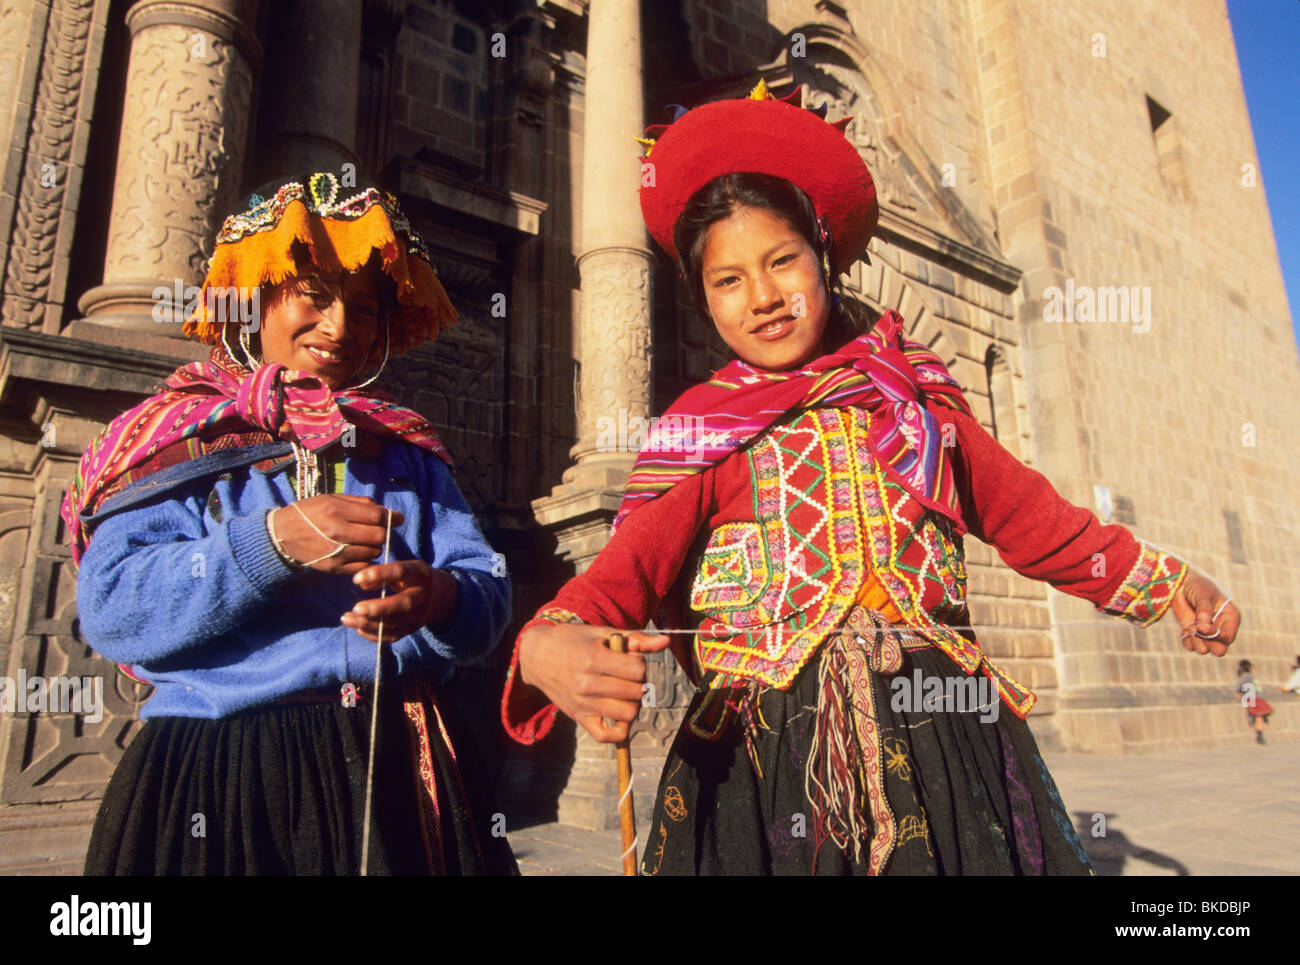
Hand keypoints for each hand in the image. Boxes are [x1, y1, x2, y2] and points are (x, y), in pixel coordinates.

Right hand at [268, 494, 403, 575]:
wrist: (281, 536)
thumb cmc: (309, 513)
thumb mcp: (331, 499)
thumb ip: (360, 504)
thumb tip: (388, 512)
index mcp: (336, 510)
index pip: (376, 516)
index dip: (391, 517)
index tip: (397, 518)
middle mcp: (337, 531)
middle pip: (378, 536)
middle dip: (383, 532)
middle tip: (377, 530)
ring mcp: (336, 552)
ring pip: (373, 552)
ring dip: (374, 546)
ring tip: (364, 541)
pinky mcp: (334, 567)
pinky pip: (363, 566)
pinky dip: (365, 560)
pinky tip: (357, 553)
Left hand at [341, 560, 456, 641]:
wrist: (440, 596)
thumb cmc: (412, 578)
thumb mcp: (403, 569)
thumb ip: (382, 574)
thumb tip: (362, 584)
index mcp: (420, 574)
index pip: (400, 572)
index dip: (378, 574)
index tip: (355, 579)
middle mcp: (422, 596)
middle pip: (403, 604)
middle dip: (379, 608)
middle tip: (356, 608)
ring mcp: (419, 615)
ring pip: (395, 623)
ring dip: (369, 623)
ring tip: (347, 618)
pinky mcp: (412, 629)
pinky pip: (393, 636)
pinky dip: (373, 634)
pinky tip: (357, 628)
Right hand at [518, 622, 671, 742]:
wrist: (537, 656)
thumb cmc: (572, 640)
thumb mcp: (601, 634)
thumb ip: (635, 639)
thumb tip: (666, 642)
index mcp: (593, 659)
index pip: (638, 669)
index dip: (639, 663)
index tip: (628, 658)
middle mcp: (587, 684)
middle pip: (636, 692)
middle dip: (638, 682)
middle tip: (626, 674)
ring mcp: (583, 704)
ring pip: (628, 714)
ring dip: (633, 703)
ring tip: (623, 692)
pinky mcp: (578, 718)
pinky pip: (606, 736)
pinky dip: (619, 731)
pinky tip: (619, 715)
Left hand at [1170, 571, 1239, 655]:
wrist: (1182, 583)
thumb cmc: (1198, 586)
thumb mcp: (1204, 595)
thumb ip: (1204, 610)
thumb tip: (1203, 626)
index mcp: (1230, 618)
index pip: (1228, 638)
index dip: (1215, 636)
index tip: (1200, 626)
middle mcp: (1221, 628)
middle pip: (1219, 650)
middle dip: (1206, 643)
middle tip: (1196, 628)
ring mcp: (1207, 633)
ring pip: (1204, 650)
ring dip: (1195, 640)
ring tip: (1190, 626)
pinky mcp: (1193, 634)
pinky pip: (1191, 646)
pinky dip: (1186, 639)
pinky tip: (1186, 627)